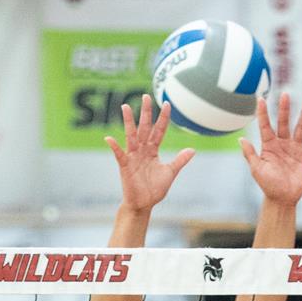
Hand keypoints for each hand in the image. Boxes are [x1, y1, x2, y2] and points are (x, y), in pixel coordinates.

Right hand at [104, 96, 193, 210]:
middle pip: (145, 128)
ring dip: (128, 122)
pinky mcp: (125, 166)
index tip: (167, 104)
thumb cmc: (154, 189)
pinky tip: (109, 138)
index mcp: (153, 150)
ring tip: (125, 107)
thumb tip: (192, 149)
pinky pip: (119, 154)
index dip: (163, 118)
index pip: (159, 131)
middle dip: (146, 112)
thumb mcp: (170, 173)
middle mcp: (142, 150)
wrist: (143, 204)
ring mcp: (133, 157)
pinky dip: (114, 147)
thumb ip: (179, 161)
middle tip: (146, 96)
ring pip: (131, 136)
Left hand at [242, 91, 301, 206]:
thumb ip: (250, 154)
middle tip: (285, 94)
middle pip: (283, 122)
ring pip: (300, 127)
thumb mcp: (257, 169)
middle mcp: (282, 143)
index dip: (262, 112)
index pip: (265, 125)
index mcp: (269, 145)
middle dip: (284, 108)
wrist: (283, 198)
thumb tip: (241, 139)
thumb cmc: (268, 184)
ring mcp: (295, 148)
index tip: (260, 99)